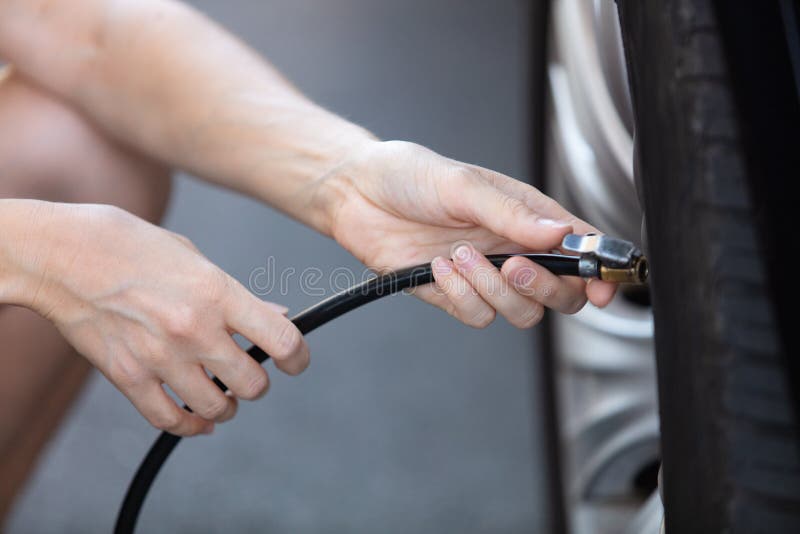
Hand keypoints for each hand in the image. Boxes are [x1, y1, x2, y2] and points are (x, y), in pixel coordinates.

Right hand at [13, 201, 307, 435]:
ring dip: (226, 405)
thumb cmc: (130, 245)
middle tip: (248, 372)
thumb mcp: (195, 257)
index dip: (299, 358)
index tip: (297, 362)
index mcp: (217, 293)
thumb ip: (239, 294)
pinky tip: (197, 418)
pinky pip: (171, 420)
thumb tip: (276, 317)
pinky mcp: (129, 378)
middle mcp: (195, 330)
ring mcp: (161, 358)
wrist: (63, 255)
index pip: (282, 340)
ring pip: (218, 408)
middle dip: (257, 382)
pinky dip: (190, 425)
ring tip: (221, 394)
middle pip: (254, 384)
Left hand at [321, 141, 616, 327]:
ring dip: (493, 291)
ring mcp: (485, 276)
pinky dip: (461, 296)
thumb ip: (513, 214)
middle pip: (561, 294)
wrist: (357, 194)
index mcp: (527, 216)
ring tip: (458, 255)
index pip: (581, 249)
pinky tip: (436, 267)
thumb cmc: (410, 176)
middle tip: (513, 266)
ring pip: (522, 312)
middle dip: (545, 288)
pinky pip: (477, 316)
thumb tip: (564, 235)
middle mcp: (513, 249)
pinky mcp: (454, 295)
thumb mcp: (464, 184)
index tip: (604, 288)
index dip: (601, 272)